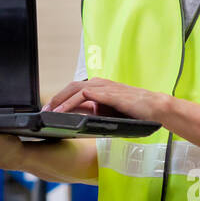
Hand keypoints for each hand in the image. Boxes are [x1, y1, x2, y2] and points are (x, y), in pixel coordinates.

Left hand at [42, 77, 166, 125]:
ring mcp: (102, 86)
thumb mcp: (110, 112)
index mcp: (100, 87)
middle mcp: (99, 83)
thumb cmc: (135, 112)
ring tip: (48, 111)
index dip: (60, 98)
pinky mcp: (106, 92)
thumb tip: (76, 117)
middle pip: (70, 87)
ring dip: (59, 100)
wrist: (155, 108)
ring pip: (73, 89)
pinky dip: (69, 103)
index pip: (74, 90)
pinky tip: (61, 112)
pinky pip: (82, 96)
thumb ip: (94, 111)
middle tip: (44, 110)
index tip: (49, 110)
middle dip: (55, 98)